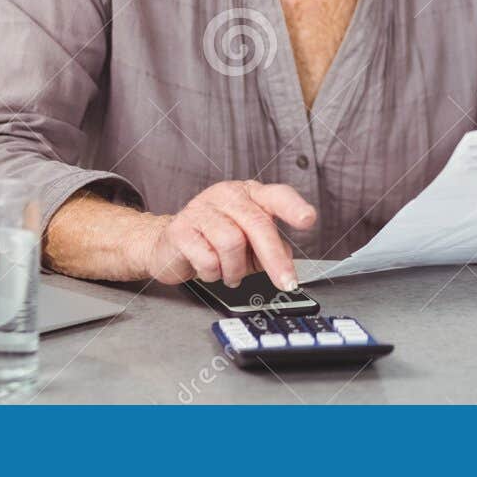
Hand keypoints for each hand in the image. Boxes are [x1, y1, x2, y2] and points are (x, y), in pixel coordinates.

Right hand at [136, 180, 316, 290]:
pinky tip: (209, 268)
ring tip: (229, 273)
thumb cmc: (214, 241)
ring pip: (232, 243)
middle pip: (257, 224)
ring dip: (235, 269)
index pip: (277, 195)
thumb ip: (271, 247)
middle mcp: (227, 195)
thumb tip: (287, 260)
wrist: (169, 246)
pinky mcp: (181, 229)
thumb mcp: (250, 244)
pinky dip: (213, 273)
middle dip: (274, 258)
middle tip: (286, 281)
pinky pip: (207, 258)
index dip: (293, 207)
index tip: (308, 220)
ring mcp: (202, 209)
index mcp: (249, 194)